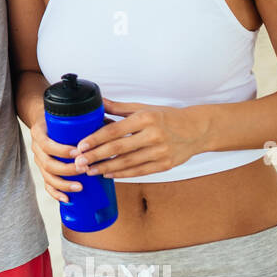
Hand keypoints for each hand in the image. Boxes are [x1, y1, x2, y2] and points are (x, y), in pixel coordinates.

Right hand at [29, 115, 83, 204]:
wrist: (44, 121)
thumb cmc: (59, 118)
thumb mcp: (66, 115)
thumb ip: (85, 119)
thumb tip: (111, 125)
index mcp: (39, 133)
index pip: (47, 144)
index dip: (62, 151)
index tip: (78, 152)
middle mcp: (36, 148)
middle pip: (47, 164)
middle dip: (67, 169)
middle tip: (84, 169)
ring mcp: (39, 161)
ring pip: (47, 176)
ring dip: (64, 184)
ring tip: (80, 187)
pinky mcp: (43, 170)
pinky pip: (47, 185)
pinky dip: (56, 193)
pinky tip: (67, 199)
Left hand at [73, 100, 208, 179]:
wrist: (197, 130)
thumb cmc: (167, 117)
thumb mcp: (143, 108)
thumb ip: (119, 108)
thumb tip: (98, 102)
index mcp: (146, 118)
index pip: (115, 130)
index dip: (95, 139)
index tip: (80, 146)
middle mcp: (153, 135)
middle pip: (118, 149)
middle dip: (95, 156)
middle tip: (79, 162)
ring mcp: (160, 152)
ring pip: (127, 163)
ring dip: (105, 168)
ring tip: (89, 171)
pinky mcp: (165, 165)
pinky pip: (139, 172)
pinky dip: (122, 174)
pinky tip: (108, 174)